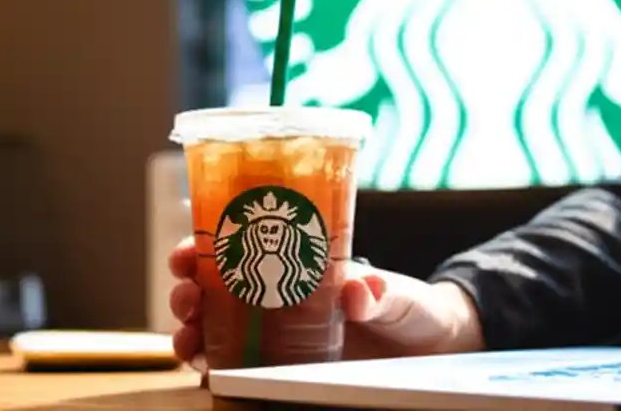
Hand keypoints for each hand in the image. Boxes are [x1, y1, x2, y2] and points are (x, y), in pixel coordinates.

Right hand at [167, 237, 483, 369]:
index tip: (185, 255)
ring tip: (187, 341)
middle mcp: (275, 299)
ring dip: (191, 333)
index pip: (234, 248)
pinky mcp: (283, 372)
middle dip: (186, 293)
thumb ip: (381, 294)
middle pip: (212, 291)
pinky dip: (213, 369)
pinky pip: (236, 369)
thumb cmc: (412, 309)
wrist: (434, 348)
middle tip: (186, 301)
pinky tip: (206, 372)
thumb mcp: (400, 296)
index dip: (201, 248)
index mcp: (293, 265)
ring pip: (214, 330)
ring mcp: (275, 337)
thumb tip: (362, 290)